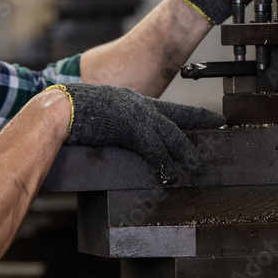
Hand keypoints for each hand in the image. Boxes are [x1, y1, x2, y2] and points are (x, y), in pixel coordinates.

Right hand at [46, 83, 223, 180]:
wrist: (55, 109)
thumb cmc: (68, 114)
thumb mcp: (99, 119)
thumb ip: (113, 127)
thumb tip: (117, 139)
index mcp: (131, 101)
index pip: (167, 108)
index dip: (190, 114)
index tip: (210, 117)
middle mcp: (137, 103)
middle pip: (177, 116)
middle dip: (201, 122)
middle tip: (222, 127)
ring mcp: (134, 114)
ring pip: (170, 134)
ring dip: (186, 153)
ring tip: (200, 169)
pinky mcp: (129, 127)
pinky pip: (153, 148)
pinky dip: (163, 164)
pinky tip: (171, 176)